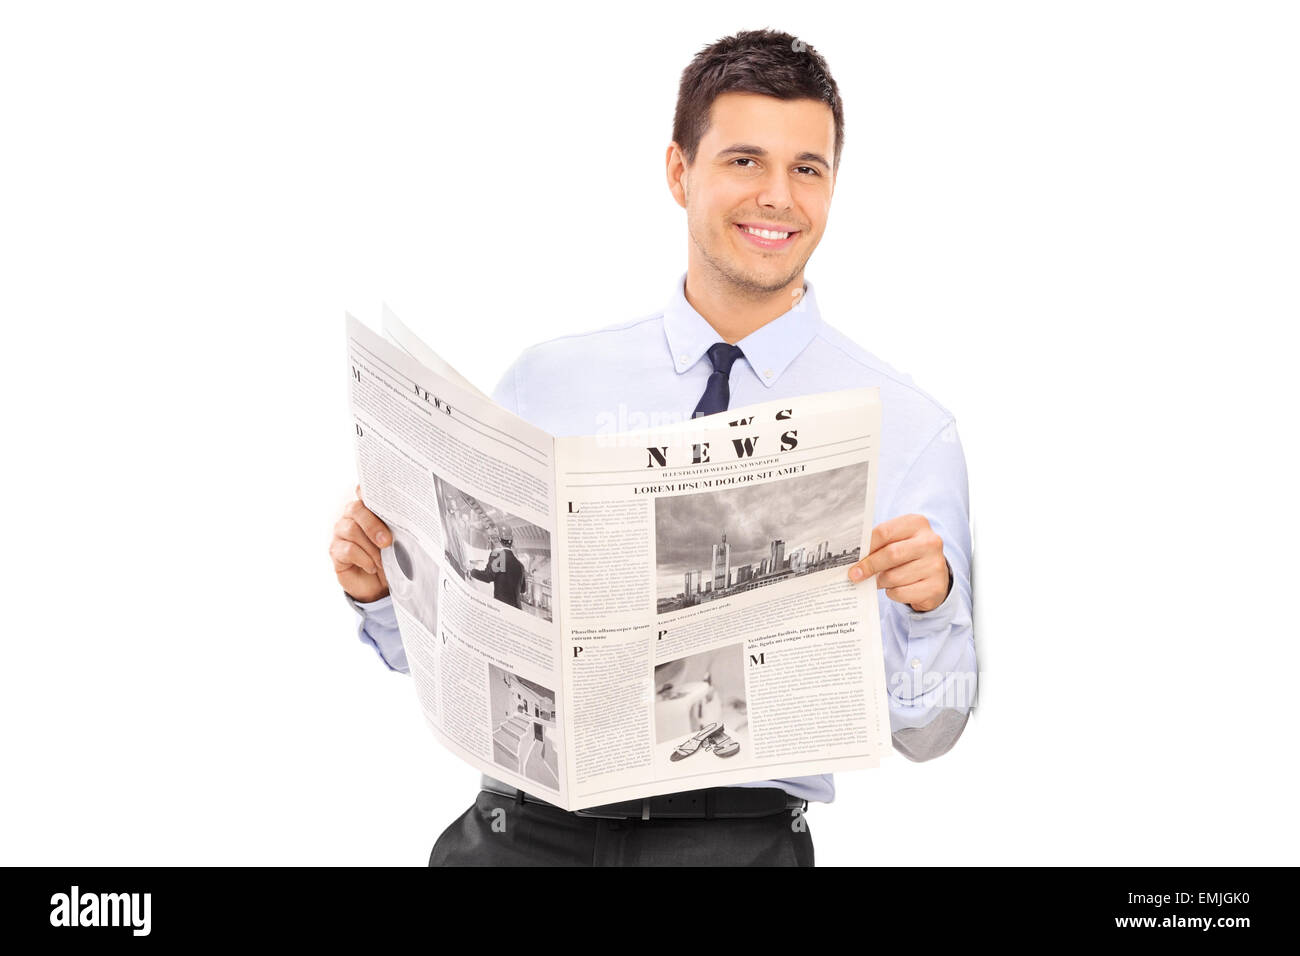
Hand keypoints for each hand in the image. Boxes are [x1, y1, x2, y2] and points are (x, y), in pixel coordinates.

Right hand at [330, 484, 391, 602]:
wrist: (378, 583)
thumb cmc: (389, 557)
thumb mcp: (398, 541)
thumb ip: (397, 528)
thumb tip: (409, 523)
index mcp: (368, 509)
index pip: (363, 492)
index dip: (366, 490)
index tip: (378, 494)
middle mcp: (351, 517)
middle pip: (356, 509)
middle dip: (373, 525)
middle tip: (387, 541)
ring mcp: (341, 533)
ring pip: (351, 530)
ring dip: (371, 548)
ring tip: (382, 560)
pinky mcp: (335, 550)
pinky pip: (348, 550)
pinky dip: (364, 559)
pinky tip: (372, 566)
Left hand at [846, 514, 949, 611]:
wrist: (936, 576)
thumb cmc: (908, 555)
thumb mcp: (897, 541)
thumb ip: (878, 544)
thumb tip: (853, 558)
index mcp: (918, 524)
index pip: (884, 532)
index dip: (866, 546)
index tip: (853, 557)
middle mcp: (930, 542)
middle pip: (890, 554)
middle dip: (869, 566)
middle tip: (855, 575)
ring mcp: (935, 565)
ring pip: (893, 577)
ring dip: (881, 581)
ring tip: (881, 579)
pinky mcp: (935, 587)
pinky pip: (901, 593)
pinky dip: (892, 592)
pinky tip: (895, 588)